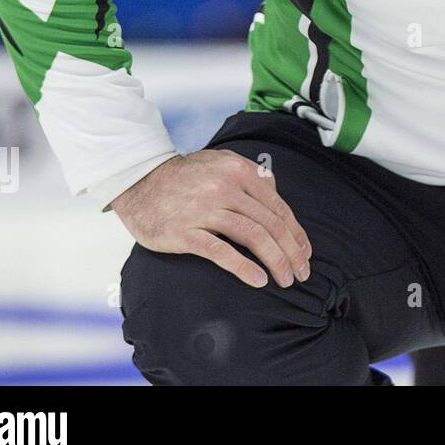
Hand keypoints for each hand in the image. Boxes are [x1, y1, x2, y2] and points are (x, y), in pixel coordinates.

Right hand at [110, 150, 312, 288]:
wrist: (138, 181)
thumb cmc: (185, 177)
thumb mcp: (221, 164)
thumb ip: (250, 176)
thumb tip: (276, 195)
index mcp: (240, 172)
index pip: (278, 207)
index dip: (296, 233)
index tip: (305, 253)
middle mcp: (226, 188)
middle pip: (271, 224)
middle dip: (291, 252)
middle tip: (301, 273)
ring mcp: (205, 210)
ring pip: (253, 236)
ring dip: (275, 261)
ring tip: (285, 279)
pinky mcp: (184, 232)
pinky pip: (221, 252)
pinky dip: (244, 267)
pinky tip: (258, 280)